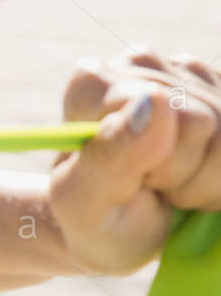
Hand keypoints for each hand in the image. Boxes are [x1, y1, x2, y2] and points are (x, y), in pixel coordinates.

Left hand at [50, 49, 220, 273]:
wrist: (122, 229)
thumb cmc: (97, 217)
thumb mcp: (87, 202)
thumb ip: (111, 152)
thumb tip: (155, 98)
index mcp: (94, 84)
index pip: (160, 109)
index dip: (158, 162)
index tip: (136, 179)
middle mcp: (141, 66)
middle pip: (201, 120)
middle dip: (184, 172)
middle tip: (153, 185)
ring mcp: (188, 75)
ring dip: (210, 178)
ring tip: (173, 184)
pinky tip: (201, 175)